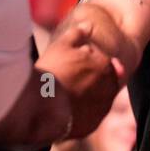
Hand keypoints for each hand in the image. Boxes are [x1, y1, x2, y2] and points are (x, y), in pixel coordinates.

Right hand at [37, 22, 123, 138]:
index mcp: (104, 65)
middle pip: (104, 80)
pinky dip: (83, 111)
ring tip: (65, 94)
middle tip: (68, 80)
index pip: (104, 61)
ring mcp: (102, 108)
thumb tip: (88, 25)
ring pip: (99, 99)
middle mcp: (108, 87)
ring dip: (89, 95)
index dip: (88, 61)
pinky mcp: (93, 125)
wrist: (41, 109)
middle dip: (91, 79)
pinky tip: (66, 108)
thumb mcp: (61, 46)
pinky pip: (90, 116)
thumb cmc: (51, 74)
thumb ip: (78, 33)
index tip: (72, 65)